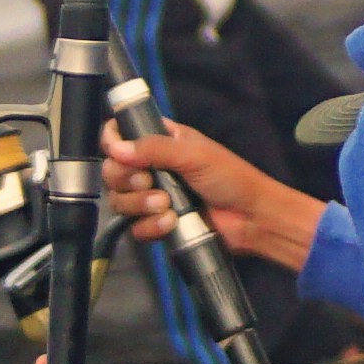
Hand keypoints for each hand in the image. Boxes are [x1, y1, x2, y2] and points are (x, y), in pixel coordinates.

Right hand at [107, 124, 322, 270]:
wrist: (251, 218)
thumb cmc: (230, 178)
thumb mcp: (193, 154)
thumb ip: (154, 148)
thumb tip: (116, 149)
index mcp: (161, 141)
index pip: (120, 135)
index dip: (112, 142)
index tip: (117, 151)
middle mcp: (152, 167)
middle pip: (113, 172)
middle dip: (127, 179)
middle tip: (149, 182)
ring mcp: (153, 197)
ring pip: (120, 201)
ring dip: (140, 204)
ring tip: (167, 205)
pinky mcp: (157, 225)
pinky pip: (135, 227)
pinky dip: (150, 226)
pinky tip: (171, 223)